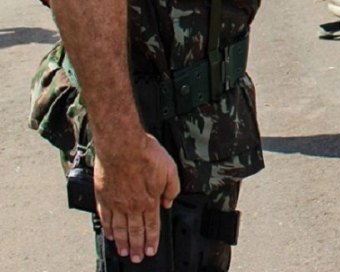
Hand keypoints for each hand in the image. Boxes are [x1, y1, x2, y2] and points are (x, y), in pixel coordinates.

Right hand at [94, 133, 179, 262]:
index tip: (151, 251)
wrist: (121, 145)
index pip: (152, 225)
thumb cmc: (146, 154)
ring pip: (119, 228)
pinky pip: (105, 217)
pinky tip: (109, 235)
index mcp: (149, 200)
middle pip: (135, 231)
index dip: (152, 240)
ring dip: (122, 242)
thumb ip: (172, 188)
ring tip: (124, 252)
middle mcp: (132, 205)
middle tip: (137, 258)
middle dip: (137, 246)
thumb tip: (169, 202)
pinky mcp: (103, 196)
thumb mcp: (170, 169)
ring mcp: (116, 202)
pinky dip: (107, 228)